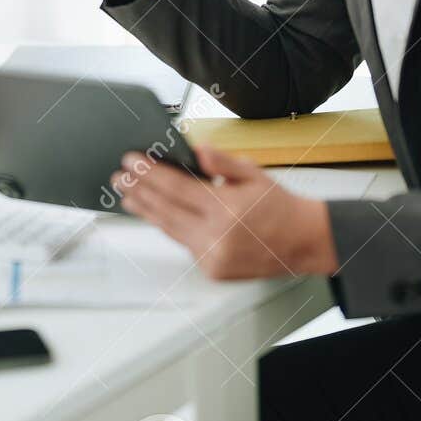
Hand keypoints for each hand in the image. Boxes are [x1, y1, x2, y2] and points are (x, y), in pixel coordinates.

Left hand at [112, 144, 339, 279]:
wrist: (302, 242)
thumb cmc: (278, 205)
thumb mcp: (254, 173)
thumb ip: (222, 162)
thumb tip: (194, 150)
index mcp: (226, 208)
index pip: (176, 187)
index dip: (149, 173)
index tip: (130, 160)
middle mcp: (216, 236)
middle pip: (165, 210)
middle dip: (138, 191)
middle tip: (118, 177)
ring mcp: (212, 256)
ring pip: (170, 229)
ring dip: (146, 211)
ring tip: (127, 197)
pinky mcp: (212, 269)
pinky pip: (184, 243)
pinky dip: (169, 227)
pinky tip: (156, 214)